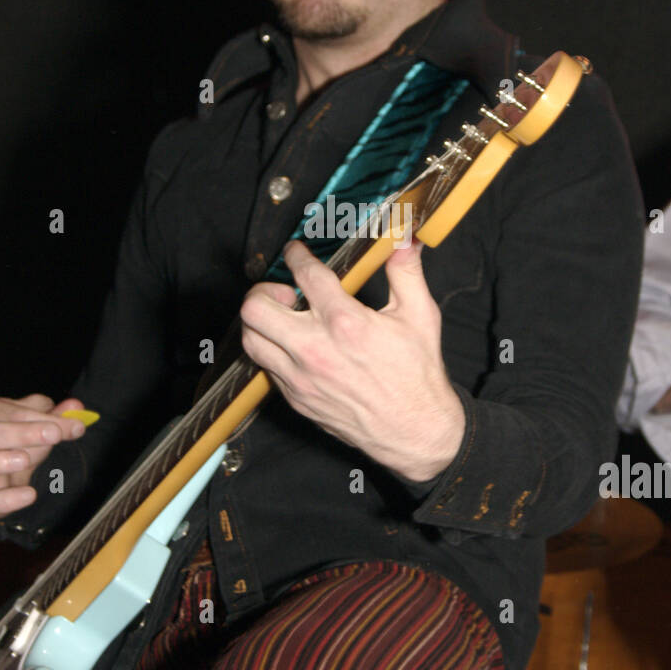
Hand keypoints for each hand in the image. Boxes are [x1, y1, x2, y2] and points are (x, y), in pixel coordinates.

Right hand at [0, 394, 88, 517]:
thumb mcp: (42, 421)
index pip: (9, 412)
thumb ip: (59, 415)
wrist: (15, 466)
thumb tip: (76, 408)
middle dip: (19, 433)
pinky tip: (30, 494)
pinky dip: (4, 500)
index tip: (67, 427)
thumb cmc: (25, 435)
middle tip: (53, 436)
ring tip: (25, 460)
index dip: (39, 419)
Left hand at [239, 239, 465, 482]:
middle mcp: (315, 350)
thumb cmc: (418, 375)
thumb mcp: (420, 315)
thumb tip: (404, 237)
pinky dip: (272, 349)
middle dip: (264, 289)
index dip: (296, 256)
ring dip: (260, 322)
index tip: (296, 251)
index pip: (304, 276)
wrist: (414, 432)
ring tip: (283, 317)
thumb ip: (405, 271)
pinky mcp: (296, 398)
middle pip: (255, 308)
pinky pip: (265, 367)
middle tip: (284, 290)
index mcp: (345, 323)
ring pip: (250, 339)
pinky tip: (293, 344)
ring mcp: (301, 378)